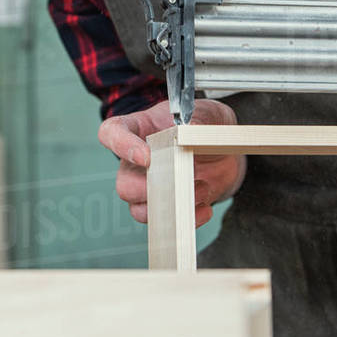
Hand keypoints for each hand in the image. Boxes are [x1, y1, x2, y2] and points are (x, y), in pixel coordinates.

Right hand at [97, 99, 245, 227]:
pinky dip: (188, 218)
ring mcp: (150, 187)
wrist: (224, 152)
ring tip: (202, 188)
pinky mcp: (167, 206)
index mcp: (139, 128)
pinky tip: (206, 207)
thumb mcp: (207, 114)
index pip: (112, 133)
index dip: (121, 146)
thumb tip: (192, 129)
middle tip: (180, 178)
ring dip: (172, 205)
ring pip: (139, 209)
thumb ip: (199, 119)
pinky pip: (166, 222)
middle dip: (152, 189)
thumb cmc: (206, 126)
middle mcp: (136, 161)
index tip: (146, 157)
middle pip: (124, 184)